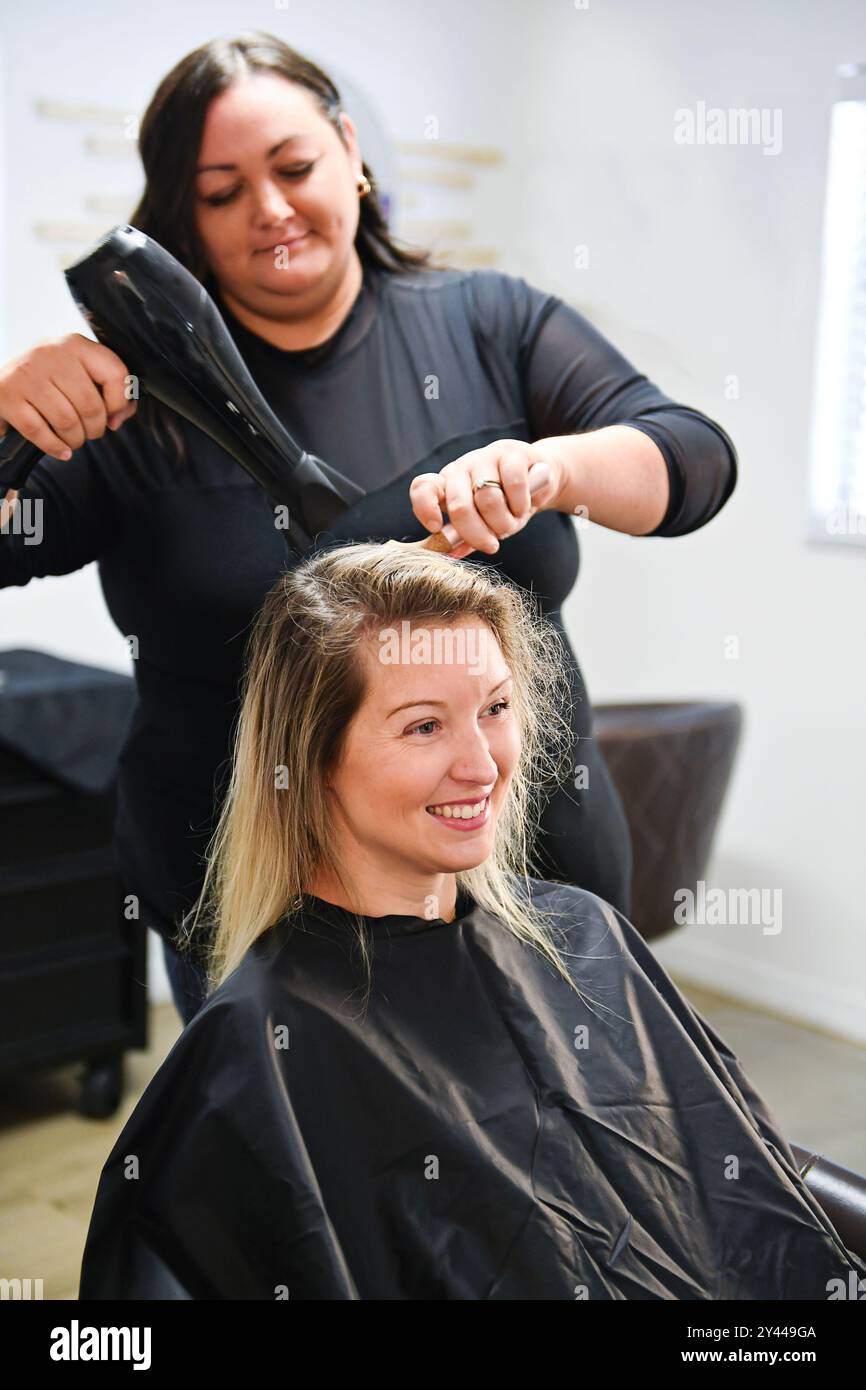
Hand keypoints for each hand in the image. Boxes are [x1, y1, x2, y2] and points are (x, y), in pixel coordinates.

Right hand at [0, 332, 136, 461]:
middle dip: (95, 428)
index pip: (114, 373)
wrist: (3, 379)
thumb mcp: (81, 375)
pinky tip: (62, 449)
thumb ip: (112, 394)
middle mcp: (50, 354)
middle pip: (90, 404)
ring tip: (74, 439)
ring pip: (66, 421)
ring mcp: (27, 374)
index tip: (113, 414)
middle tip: (90, 432)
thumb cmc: (51, 381)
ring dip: (76, 439)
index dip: (120, 402)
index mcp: (75, 345)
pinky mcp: (8, 396)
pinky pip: (39, 432)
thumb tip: (117, 418)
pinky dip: (55, 447)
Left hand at [408, 439, 563, 557]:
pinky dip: (521, 505)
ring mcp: (486, 457)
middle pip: (459, 506)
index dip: (425, 508)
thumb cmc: (506, 506)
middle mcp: (462, 468)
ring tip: (512, 523)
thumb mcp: (483, 524)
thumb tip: (448, 555)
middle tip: (491, 546)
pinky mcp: (513, 452)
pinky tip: (524, 507)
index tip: (436, 528)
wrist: (541, 479)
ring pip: (489, 499)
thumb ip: (465, 538)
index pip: (423, 488)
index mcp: (448, 485)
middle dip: (477, 534)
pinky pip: (514, 484)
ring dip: (504, 522)